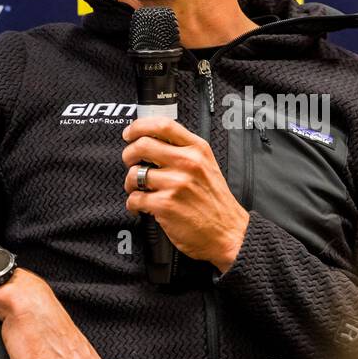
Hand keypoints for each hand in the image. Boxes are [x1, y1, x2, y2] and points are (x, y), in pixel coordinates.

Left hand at [121, 117, 249, 272]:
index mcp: (198, 150)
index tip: (130, 133)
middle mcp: (188, 163)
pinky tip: (141, 206)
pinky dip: (133, 204)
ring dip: (130, 183)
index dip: (139, 126)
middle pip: (142, 145)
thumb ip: (185, 151)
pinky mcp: (165, 205)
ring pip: (135, 174)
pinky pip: (135, 198)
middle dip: (128, 154)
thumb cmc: (216, 202)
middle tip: (130, 162)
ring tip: (137, 189)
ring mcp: (176, 184)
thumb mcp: (208, 166)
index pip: (163, 125)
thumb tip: (153, 141)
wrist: (229, 232)